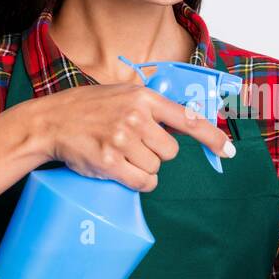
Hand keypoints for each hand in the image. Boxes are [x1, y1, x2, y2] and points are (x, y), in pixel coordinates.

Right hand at [26, 81, 234, 191]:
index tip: (229, 151)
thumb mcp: (122, 95)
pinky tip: (122, 172)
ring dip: (143, 168)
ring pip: (155, 168)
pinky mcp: (110, 162)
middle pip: (171, 152)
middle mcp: (136, 117)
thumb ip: (150, 107)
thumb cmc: (87, 109)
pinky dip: (137, 182)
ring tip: (120, 154)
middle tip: (133, 146)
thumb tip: (181, 124)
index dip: (211, 137)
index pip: (187, 118)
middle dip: (157, 154)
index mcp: (144, 98)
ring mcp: (122, 139)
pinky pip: (142, 182)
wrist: (50, 122)